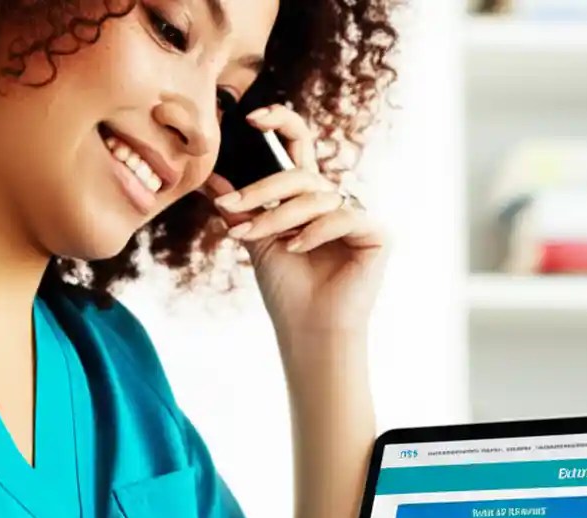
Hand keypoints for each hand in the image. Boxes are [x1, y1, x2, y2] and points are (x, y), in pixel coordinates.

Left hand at [204, 104, 387, 338]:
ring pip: (315, 196)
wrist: (308, 329)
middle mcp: (335, 198)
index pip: (300, 145)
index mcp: (309, 195)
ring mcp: (358, 214)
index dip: (282, 122)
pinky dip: (315, 231)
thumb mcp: (256, 239)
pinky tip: (296, 248)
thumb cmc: (287, 288)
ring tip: (255, 239)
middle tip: (230, 206)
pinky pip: (343, 216)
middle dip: (261, 189)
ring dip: (279, 217)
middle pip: (300, 174)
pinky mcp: (376, 233)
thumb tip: (210, 178)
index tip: (251, 119)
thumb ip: (241, 207)